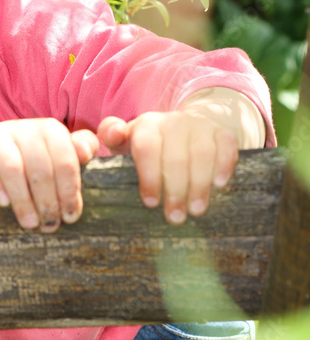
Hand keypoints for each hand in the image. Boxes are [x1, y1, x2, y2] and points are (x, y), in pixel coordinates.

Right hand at [0, 118, 98, 232]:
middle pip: (40, 168)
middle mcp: (25, 127)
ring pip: (13, 168)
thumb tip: (86, 152)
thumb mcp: (59, 155)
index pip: (65, 161)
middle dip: (47, 200)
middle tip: (49, 225)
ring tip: (29, 223)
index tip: (70, 216)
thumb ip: (80, 150)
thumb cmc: (33, 161)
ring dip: (23, 200)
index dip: (69, 191)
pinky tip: (3, 203)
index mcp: (50, 130)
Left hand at [97, 109, 240, 224]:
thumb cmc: (155, 143)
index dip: (149, 176)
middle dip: (175, 190)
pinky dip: (224, 165)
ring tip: (196, 210)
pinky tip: (219, 185)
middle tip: (174, 217)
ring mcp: (200, 125)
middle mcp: (174, 122)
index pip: (147, 147)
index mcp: (147, 125)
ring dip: (199, 185)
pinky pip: (227, 146)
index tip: (150, 203)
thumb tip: (112, 133)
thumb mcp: (130, 140)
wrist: (193, 124)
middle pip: (175, 157)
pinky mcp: (223, 131)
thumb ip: (112, 136)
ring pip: (201, 153)